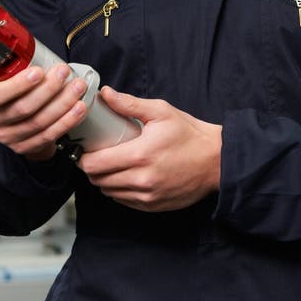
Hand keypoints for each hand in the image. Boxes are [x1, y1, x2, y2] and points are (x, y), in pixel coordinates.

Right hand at [0, 63, 88, 160]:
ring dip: (62, 103)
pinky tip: (79, 108)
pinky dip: (67, 121)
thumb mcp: (9, 71)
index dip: (19, 84)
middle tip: (65, 73)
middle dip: (48, 89)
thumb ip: (19, 62)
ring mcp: (7, 135)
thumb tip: (40, 49)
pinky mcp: (23, 147)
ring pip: (38, 122)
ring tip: (78, 87)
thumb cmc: (17, 85)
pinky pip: (48, 135)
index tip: (39, 71)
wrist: (19, 114)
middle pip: (22, 108)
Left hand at [79, 87, 221, 211]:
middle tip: (96, 155)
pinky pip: (124, 201)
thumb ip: (129, 104)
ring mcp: (147, 196)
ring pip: (109, 193)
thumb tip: (105, 94)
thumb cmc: (189, 133)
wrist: (216, 160)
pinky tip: (126, 176)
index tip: (84, 149)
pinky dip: (119, 190)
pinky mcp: (153, 206)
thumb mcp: (161, 111)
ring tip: (111, 164)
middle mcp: (141, 180)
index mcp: (140, 155)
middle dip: (92, 168)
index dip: (83, 157)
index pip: (95, 164)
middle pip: (98, 181)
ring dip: (105, 180)